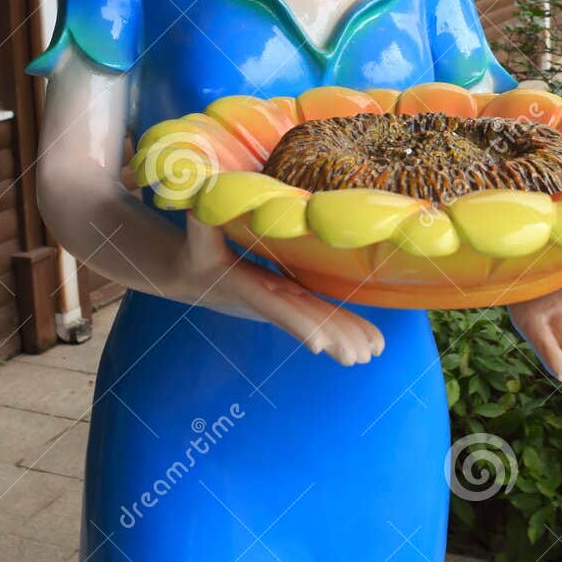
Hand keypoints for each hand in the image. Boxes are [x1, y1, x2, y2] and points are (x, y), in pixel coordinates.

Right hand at [162, 215, 385, 368]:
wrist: (191, 274)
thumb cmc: (194, 248)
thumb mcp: (196, 232)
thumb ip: (200, 219)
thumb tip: (201, 203)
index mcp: (245, 285)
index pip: (274, 306)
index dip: (296, 323)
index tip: (318, 344)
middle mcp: (267, 298)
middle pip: (302, 321)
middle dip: (330, 338)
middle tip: (358, 358)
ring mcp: (281, 301)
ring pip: (317, 321)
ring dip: (343, 338)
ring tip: (371, 354)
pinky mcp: (291, 299)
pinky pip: (321, 315)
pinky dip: (346, 327)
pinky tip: (371, 343)